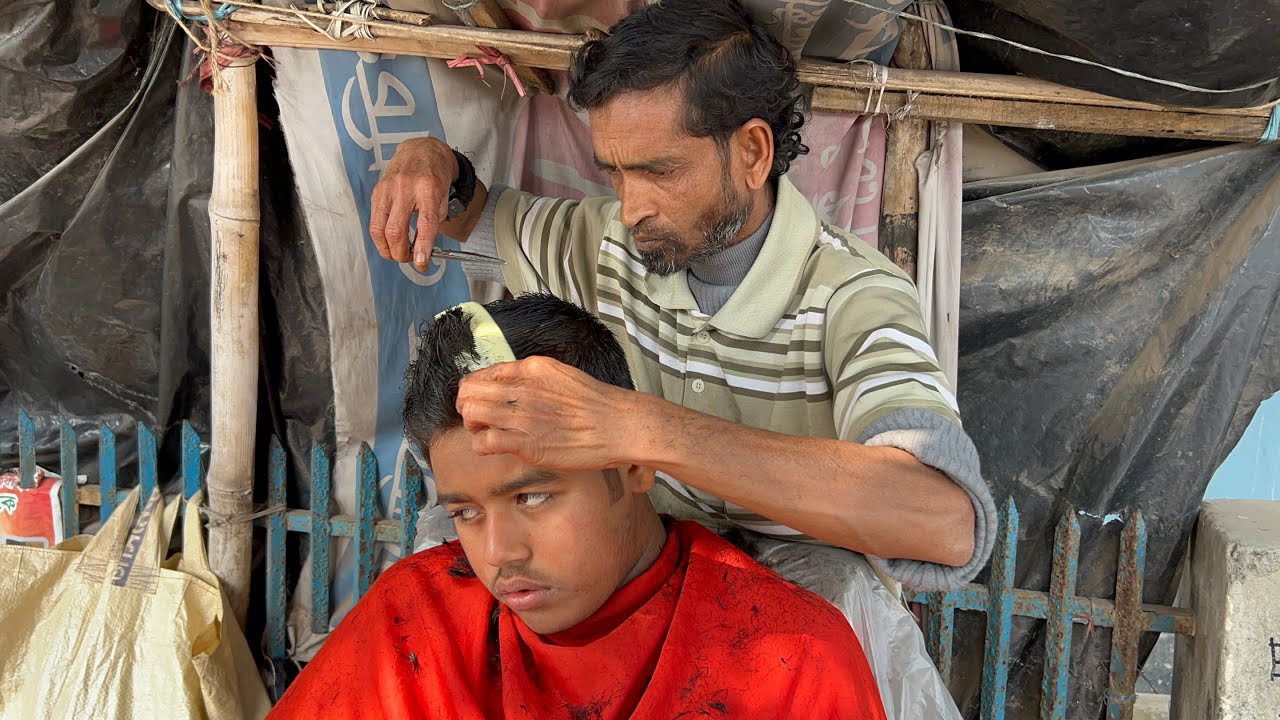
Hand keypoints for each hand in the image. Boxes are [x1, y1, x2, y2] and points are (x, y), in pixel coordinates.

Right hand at [369, 137, 457, 269]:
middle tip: (409, 259)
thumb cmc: (434, 173)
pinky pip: (374, 221)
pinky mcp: (377, 191)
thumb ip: (435, 220)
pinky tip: (389, 241)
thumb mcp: (444, 195)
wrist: (420, 150)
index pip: (426, 222)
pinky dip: (380, 237)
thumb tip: (423, 246)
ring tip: (397, 254)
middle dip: (400, 253)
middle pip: (396, 230)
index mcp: (428, 188)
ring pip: (379, 228)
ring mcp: (388, 189)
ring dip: (386, 249)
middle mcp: (406, 187)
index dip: (423, 246)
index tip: (422, 262)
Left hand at [455, 356, 643, 469]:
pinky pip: (483, 442)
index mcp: (532, 369)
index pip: (485, 373)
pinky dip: (481, 444)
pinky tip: (493, 447)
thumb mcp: (563, 376)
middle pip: (471, 391)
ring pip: (471, 414)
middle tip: (476, 418)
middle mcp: (523, 388)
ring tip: (484, 431)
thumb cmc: (597, 405)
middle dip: (467, 405)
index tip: (479, 399)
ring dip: (472, 425)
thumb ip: (535, 379)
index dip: (475, 388)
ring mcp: (523, 416)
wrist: (619, 425)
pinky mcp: (525, 443)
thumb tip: (515, 387)